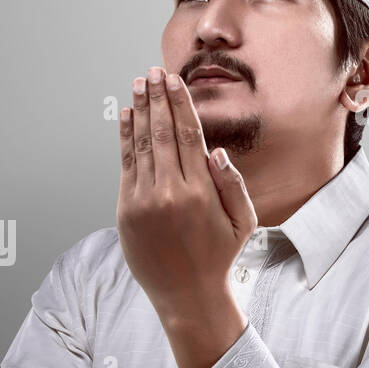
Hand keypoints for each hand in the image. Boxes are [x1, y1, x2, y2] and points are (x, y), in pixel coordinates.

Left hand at [117, 66, 256, 324]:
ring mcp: (144, 201)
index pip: (189, 134)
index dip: (180, 103)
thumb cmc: (219, 256)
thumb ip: (233, 183)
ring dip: (139, 111)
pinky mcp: (126, 211)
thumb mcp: (243, 221)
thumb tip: (215, 149)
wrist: (186, 295)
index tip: (174, 81)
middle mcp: (170, 192)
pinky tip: (126, 117)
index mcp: (201, 191)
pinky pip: (125, 166)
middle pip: (162, 132)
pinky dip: (125, 139)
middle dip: (157, 99)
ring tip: (138, 86)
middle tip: (152, 73)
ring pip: (141, 145)